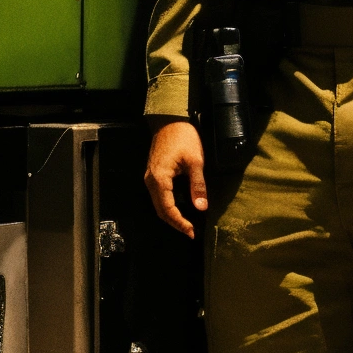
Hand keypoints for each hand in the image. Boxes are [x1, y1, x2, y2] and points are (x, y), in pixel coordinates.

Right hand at [145, 120, 207, 239]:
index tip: (192, 232)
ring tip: (186, 224)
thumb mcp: (195, 161)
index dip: (179, 223)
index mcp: (159, 179)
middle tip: (190, 232)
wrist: (169, 120)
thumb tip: (201, 208)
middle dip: (175, 223)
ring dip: (171, 216)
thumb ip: (197, 185)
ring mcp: (150, 177)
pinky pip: (159, 196)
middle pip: (160, 210)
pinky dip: (169, 206)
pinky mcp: (154, 174)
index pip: (167, 209)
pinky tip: (180, 209)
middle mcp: (151, 180)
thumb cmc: (182, 137)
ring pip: (158, 204)